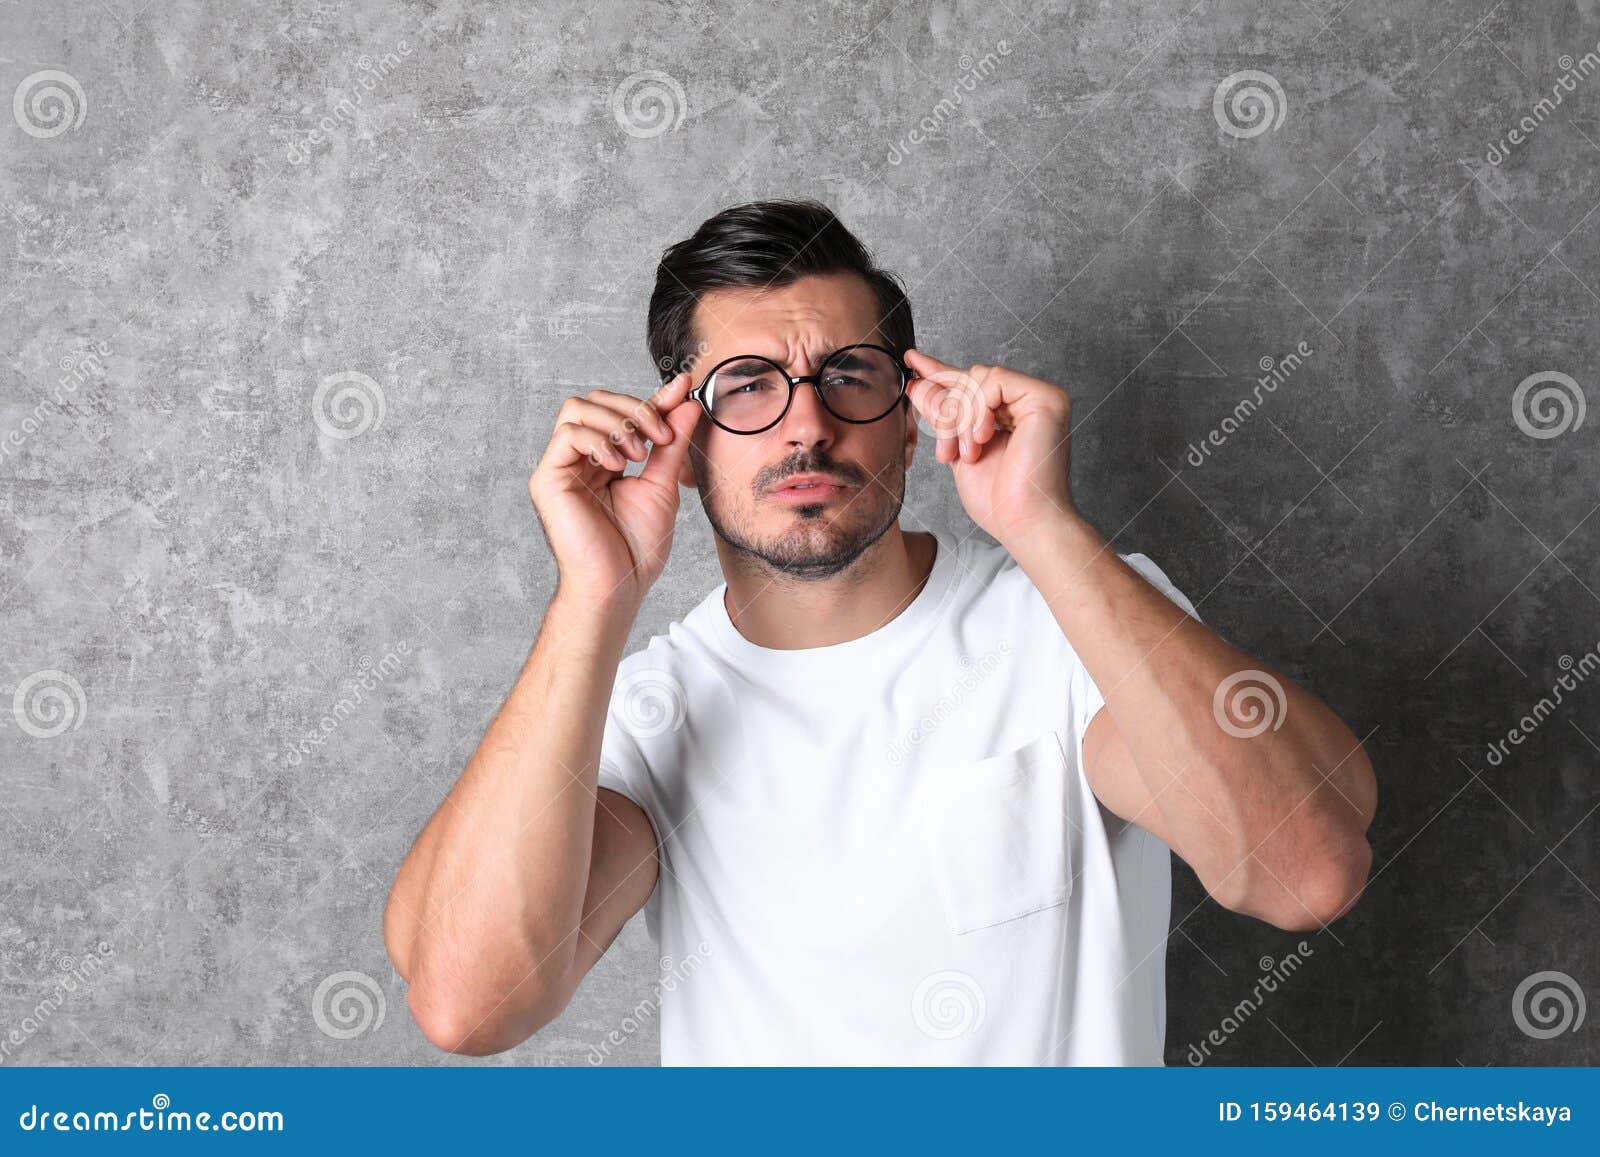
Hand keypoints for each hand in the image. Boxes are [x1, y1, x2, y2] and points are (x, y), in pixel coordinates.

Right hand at [529, 373, 700, 609]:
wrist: (617, 586)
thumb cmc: (636, 547)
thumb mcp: (662, 484)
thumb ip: (671, 442)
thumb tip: (685, 401)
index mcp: (604, 460)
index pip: (622, 414)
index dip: (652, 398)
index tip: (683, 388)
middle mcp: (578, 460)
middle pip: (596, 400)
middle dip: (635, 408)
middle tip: (662, 437)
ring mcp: (560, 467)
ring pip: (578, 408)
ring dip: (617, 422)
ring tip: (638, 455)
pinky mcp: (547, 479)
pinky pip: (568, 434)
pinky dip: (598, 441)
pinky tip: (617, 466)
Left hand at [904, 349, 1077, 549]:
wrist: (1023, 524)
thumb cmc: (998, 500)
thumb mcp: (957, 449)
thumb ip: (942, 416)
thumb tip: (917, 382)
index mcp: (1012, 412)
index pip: (971, 383)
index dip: (939, 372)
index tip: (911, 362)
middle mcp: (1029, 400)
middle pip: (969, 379)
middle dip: (947, 412)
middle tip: (947, 452)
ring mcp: (1040, 397)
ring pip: (977, 378)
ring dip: (961, 417)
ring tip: (969, 453)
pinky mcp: (1046, 398)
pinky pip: (993, 380)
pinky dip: (977, 410)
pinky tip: (983, 439)